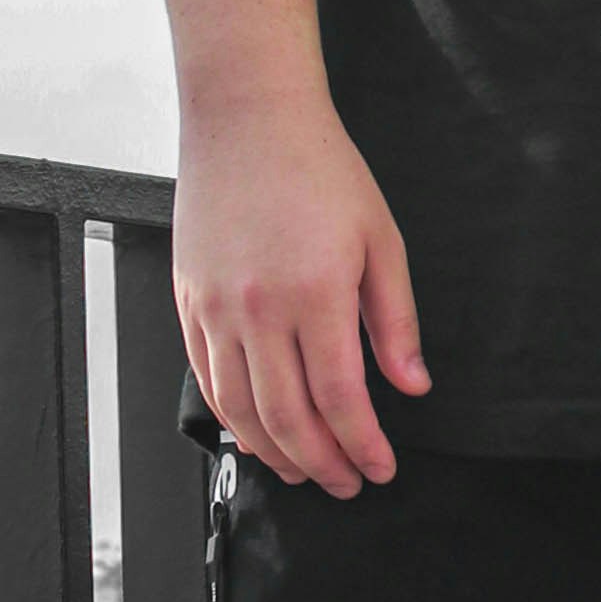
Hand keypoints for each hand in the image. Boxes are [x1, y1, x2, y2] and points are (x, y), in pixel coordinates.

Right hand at [174, 94, 428, 497]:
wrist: (248, 118)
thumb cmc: (319, 169)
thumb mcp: (381, 240)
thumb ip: (396, 321)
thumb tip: (411, 385)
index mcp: (315, 294)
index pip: (340, 399)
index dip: (362, 445)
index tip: (381, 468)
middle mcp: (258, 310)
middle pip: (287, 419)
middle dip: (322, 464)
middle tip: (348, 483)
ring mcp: (215, 309)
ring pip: (240, 411)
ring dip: (275, 454)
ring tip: (305, 471)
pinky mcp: (189, 301)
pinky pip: (207, 380)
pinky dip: (231, 420)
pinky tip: (256, 434)